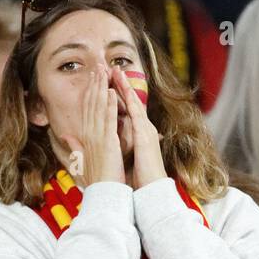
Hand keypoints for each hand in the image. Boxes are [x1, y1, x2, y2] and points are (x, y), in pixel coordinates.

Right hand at [54, 64, 124, 186]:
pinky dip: (108, 105)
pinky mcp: (106, 142)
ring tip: (104, 71)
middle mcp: (89, 134)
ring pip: (98, 107)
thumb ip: (74, 146)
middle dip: (95, 83)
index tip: (93, 77)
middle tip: (98, 65)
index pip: (88, 109)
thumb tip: (63, 136)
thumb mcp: (82, 159)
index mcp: (85, 136)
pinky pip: (107, 120)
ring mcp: (97, 137)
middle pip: (91, 103)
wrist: (102, 194)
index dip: (90, 91)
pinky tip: (110, 91)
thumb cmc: (96, 179)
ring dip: (101, 88)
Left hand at [112, 67, 165, 188]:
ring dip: (125, 86)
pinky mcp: (145, 135)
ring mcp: (145, 130)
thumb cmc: (140, 178)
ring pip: (134, 103)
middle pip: (130, 102)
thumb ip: (118, 148)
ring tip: (115, 71)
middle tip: (110, 68)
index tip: (107, 83)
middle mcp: (143, 129)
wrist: (151, 190)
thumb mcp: (126, 159)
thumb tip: (109, 143)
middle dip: (120, 84)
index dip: (117, 96)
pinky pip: (136, 113)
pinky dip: (128, 101)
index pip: (126, 110)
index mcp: (138, 134)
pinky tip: (121, 89)